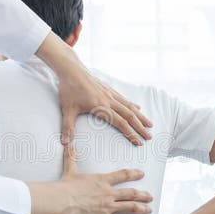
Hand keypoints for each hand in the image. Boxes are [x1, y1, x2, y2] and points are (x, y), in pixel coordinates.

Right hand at [27, 143, 152, 213]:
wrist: (63, 199)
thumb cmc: (66, 186)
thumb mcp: (70, 169)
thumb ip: (71, 157)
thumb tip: (69, 145)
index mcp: (102, 180)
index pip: (123, 175)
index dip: (134, 174)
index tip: (141, 174)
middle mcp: (109, 193)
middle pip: (131, 193)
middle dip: (142, 195)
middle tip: (150, 197)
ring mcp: (108, 206)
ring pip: (131, 207)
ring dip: (142, 209)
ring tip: (149, 210)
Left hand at [35, 34, 151, 144]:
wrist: (71, 69)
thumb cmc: (68, 89)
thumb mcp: (67, 110)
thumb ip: (67, 128)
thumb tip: (65, 144)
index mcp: (101, 106)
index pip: (120, 123)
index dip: (131, 134)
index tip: (139, 142)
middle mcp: (109, 100)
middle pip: (129, 115)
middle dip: (140, 127)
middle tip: (149, 136)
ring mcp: (110, 93)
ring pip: (129, 106)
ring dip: (140, 116)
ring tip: (149, 124)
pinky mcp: (108, 88)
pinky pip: (124, 99)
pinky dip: (132, 105)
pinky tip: (137, 108)